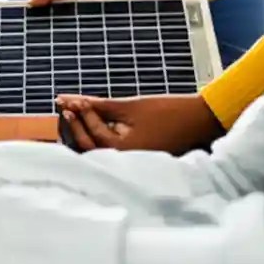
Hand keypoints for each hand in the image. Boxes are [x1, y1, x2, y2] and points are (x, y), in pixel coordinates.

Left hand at [56, 93, 223, 153]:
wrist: (199, 122)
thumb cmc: (168, 113)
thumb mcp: (131, 107)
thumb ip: (100, 107)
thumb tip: (75, 101)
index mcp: (123, 152)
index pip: (93, 133)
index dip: (80, 114)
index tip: (67, 99)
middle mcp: (124, 164)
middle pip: (88, 149)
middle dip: (74, 127)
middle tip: (64, 106)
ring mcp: (130, 164)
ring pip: (96, 152)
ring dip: (83, 133)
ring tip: (73, 114)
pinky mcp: (135, 160)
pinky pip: (108, 152)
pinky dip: (97, 139)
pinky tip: (91, 124)